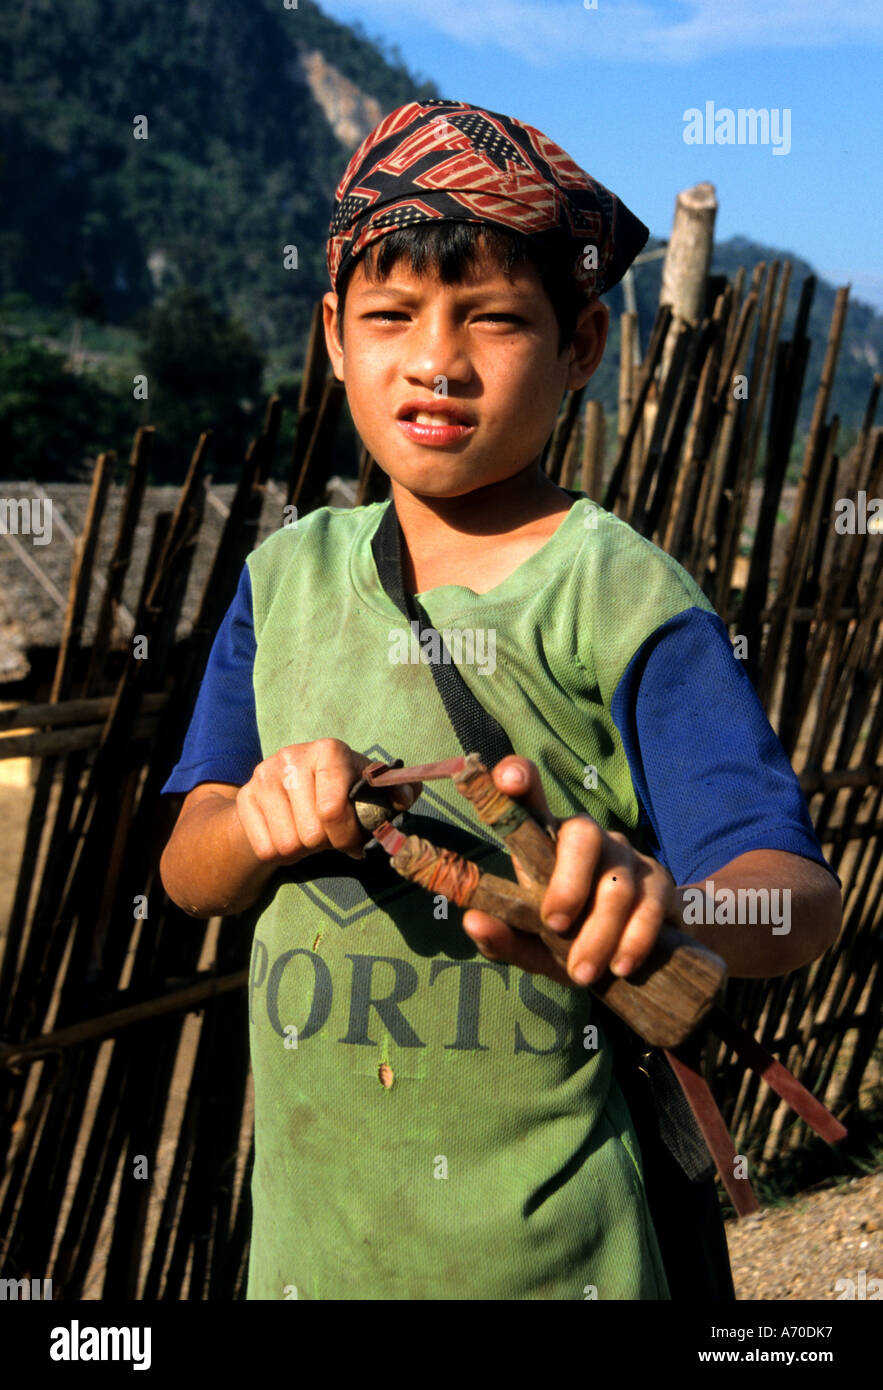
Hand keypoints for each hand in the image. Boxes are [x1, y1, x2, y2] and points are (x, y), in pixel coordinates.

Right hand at [235, 738, 420, 866]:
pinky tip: (287, 834)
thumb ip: (397, 792)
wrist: (290, 795)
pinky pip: (265, 849)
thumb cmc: (340, 794)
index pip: (332, 810)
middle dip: (323, 844)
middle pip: (310, 833)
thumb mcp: (371, 791)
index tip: (352, 843)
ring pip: (287, 845)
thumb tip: (406, 795)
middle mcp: (292, 756)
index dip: (346, 836)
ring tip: (307, 834)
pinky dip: (280, 854)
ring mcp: (263, 775)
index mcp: (329, 750)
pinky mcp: (244, 797)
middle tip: (326, 835)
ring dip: (302, 850)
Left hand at [461, 755, 679, 988]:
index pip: (531, 797)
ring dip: (599, 933)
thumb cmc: (570, 943)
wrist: (634, 959)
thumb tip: (473, 920)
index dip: (520, 779)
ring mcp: (625, 855)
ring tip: (582, 973)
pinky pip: (651, 904)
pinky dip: (635, 939)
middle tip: (553, 925)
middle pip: (583, 835)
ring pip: (617, 882)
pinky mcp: (660, 880)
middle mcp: (587, 837)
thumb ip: (505, 937)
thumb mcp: (534, 947)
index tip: (507, 781)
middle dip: (569, 883)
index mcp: (546, 842)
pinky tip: (622, 967)